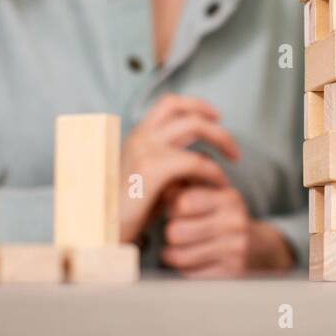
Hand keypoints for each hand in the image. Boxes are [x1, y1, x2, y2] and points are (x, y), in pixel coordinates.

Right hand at [119, 94, 240, 242]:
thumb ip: (171, 164)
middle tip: (232, 146)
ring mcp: (144, 149)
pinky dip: (213, 171)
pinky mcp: (151, 169)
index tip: (215, 118)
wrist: (101, 232)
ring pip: (194, 126)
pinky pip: (196, 161)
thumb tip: (203, 158)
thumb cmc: (127, 213)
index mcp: (137, 135)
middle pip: (185, 110)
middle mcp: (139, 136)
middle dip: (214, 123)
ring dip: (221, 140)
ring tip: (234, 159)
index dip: (196, 105)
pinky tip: (220, 184)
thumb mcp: (150, 181)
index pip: (169, 103)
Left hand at [161, 184, 295, 276]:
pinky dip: (185, 270)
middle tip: (180, 232)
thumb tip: (160, 189)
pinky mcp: (230, 274)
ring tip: (184, 247)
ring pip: (177, 256)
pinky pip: (188, 275)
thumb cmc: (223, 218)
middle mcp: (235, 223)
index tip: (178, 212)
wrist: (258, 247)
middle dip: (171, 233)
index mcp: (229, 198)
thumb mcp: (212, 196)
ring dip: (173, 254)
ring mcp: (235, 250)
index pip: (182, 202)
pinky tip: (196, 261)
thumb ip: (185, 187)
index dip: (172, 209)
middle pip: (175, 231)